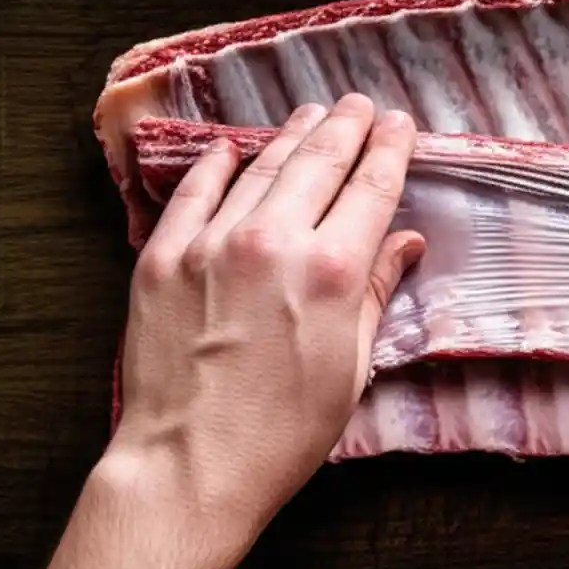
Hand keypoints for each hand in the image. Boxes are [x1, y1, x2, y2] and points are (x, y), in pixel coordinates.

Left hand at [42, 93, 423, 568]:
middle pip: (319, 161)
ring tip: (310, 114)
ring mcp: (212, 244)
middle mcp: (274, 241)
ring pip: (260, 167)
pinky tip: (231, 149)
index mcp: (333, 270)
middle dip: (346, 125)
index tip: (400, 124)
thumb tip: (405, 242)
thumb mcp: (352, 365)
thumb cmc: (286, 430)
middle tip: (360, 103)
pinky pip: (193, 193)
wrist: (191, 466)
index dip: (390, 149)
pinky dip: (215, 166)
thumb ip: (376, 291)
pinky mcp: (163, 258)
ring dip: (291, 136)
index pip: (371, 187)